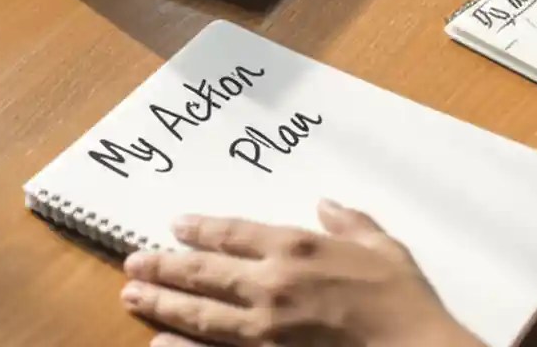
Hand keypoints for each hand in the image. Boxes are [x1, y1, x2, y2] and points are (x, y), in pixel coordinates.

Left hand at [120, 199, 483, 346]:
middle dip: (164, 265)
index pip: (233, 234)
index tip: (176, 225)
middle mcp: (271, 285)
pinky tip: (159, 343)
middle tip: (133, 260)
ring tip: (132, 294)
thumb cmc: (404, 301)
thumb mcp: (383, 248)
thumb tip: (327, 203)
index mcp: (296, 249)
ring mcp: (265, 330)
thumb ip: (350, 222)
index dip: (200, 229)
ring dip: (162, 302)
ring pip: (200, 314)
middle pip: (203, 273)